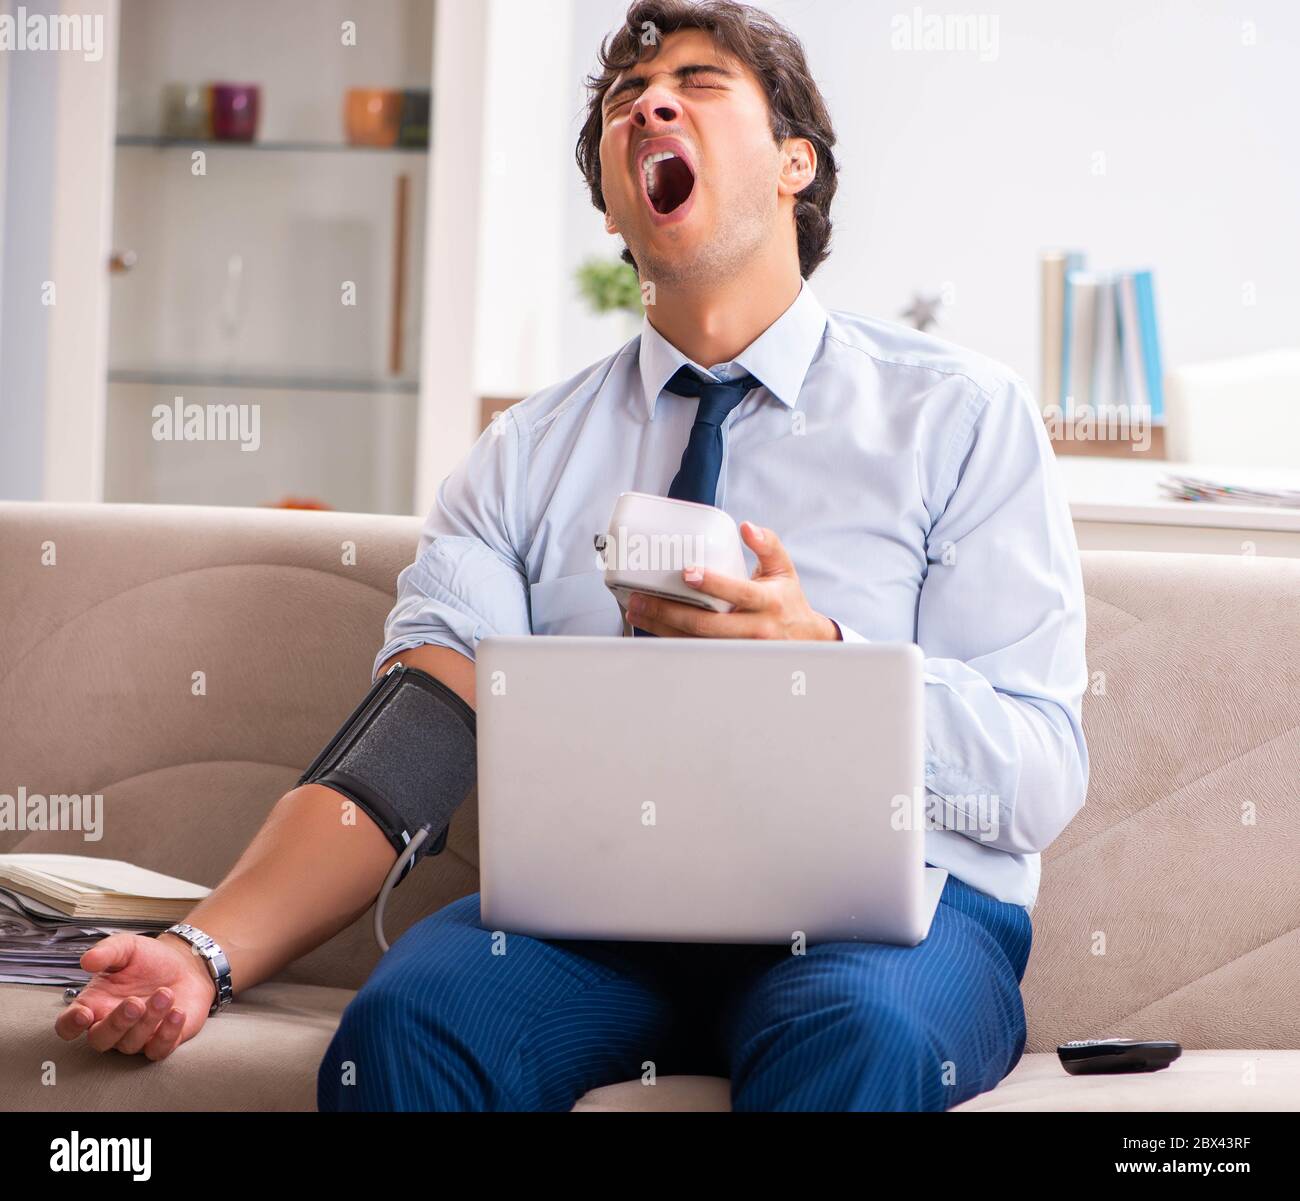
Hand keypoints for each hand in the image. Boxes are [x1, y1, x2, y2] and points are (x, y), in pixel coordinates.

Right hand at [54, 932, 216, 1059]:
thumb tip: (86, 960)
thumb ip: (107, 952)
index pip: (68, 1025)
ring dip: (148, 1021)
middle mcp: (110, 1026)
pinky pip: (158, 1051)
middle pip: (100, 1040)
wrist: (185, 964)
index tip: (83, 1014)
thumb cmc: (149, 959)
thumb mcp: (127, 947)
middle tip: (135, 1002)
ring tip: (165, 994)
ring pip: (131, 1044)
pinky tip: (177, 1012)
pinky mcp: (160, 1042)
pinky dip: (167, 1034)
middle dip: (117, 1023)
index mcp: (94, 1004)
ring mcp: (135, 1037)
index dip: (70, 1025)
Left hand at [625, 521, 840, 640]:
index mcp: (767, 603)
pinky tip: (651, 627)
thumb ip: (768, 544)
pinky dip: (670, 640)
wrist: (802, 640)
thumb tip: (747, 527)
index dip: (711, 583)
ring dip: (662, 628)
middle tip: (642, 598)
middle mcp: (753, 630)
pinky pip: (695, 652)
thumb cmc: (786, 600)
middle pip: (706, 625)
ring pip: (695, 643)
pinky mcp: (727, 659)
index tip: (686, 572)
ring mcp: (739, 649)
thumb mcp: (783, 569)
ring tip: (637, 611)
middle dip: (670, 611)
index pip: (738, 593)